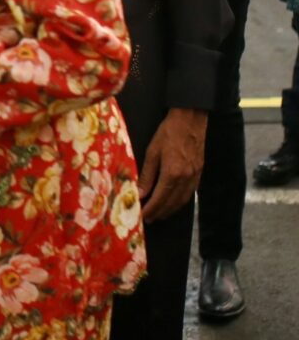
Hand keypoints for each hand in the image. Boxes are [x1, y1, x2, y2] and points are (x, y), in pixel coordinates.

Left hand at [139, 107, 206, 222]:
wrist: (191, 119)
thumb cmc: (168, 132)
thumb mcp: (152, 152)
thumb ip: (146, 175)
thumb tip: (140, 193)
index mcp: (173, 173)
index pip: (160, 199)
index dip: (151, 210)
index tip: (142, 217)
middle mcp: (186, 178)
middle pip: (172, 203)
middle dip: (160, 213)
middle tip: (149, 220)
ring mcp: (195, 176)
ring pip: (183, 200)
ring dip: (171, 210)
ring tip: (160, 214)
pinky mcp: (200, 172)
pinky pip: (190, 192)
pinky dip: (181, 201)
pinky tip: (174, 202)